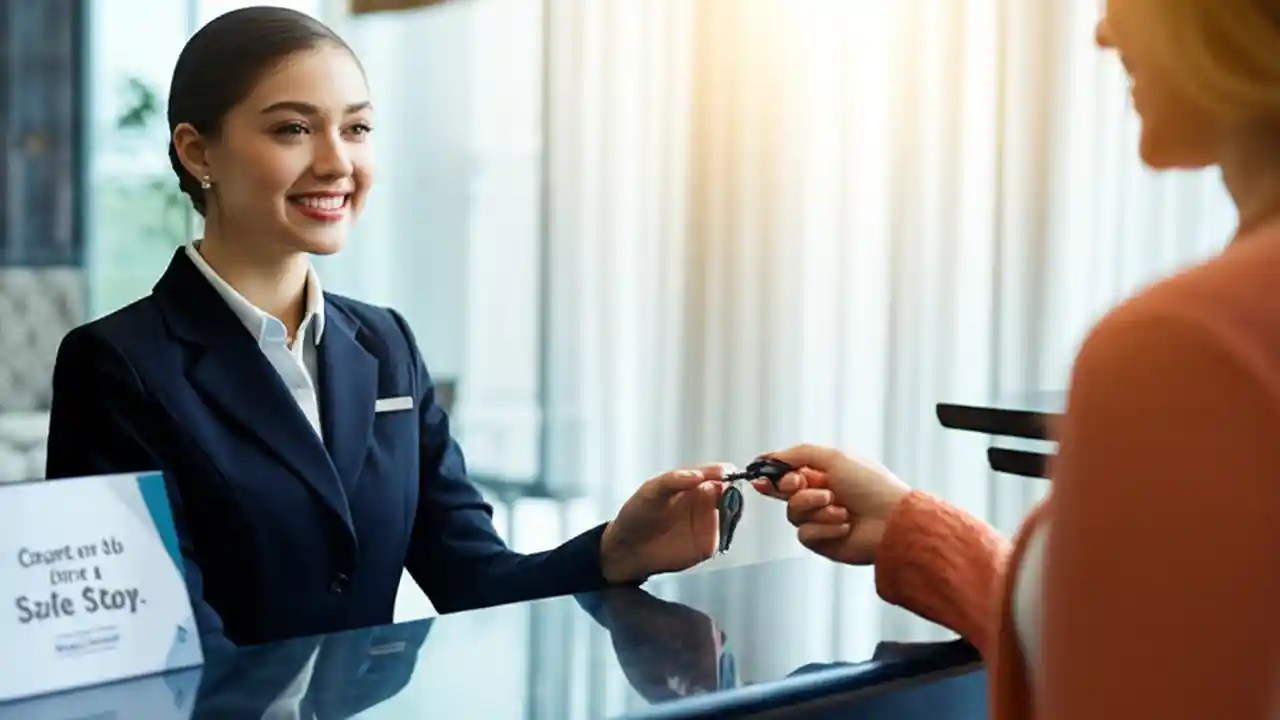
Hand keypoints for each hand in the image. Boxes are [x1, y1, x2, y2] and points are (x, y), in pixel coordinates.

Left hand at [599, 463, 730, 583]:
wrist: (628, 547)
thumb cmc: (638, 514)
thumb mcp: (651, 491)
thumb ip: (674, 480)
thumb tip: (699, 475)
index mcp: (693, 482)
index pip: (716, 472)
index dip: (724, 471)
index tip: (725, 472)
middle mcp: (705, 500)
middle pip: (731, 490)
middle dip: (734, 489)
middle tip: (729, 490)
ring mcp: (709, 521)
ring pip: (732, 511)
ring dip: (733, 508)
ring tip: (726, 506)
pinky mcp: (709, 543)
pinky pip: (724, 534)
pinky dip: (725, 529)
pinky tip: (716, 526)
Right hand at [750, 444, 909, 564]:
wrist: (892, 521)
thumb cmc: (872, 486)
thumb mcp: (834, 457)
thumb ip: (798, 454)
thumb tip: (771, 457)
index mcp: (824, 474)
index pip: (788, 473)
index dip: (773, 475)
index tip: (762, 475)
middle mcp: (820, 496)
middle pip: (785, 494)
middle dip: (797, 489)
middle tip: (812, 487)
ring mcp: (820, 519)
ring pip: (793, 513)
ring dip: (816, 509)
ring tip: (841, 509)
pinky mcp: (822, 541)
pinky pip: (805, 533)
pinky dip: (824, 528)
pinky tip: (844, 526)